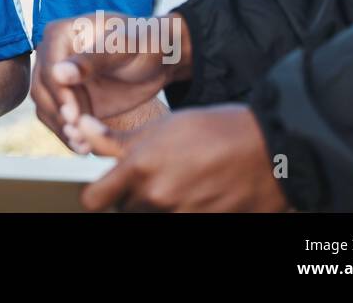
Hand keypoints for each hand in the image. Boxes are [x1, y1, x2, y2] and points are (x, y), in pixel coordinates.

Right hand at [31, 11, 187, 141]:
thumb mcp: (122, 47)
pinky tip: (85, 147)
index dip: (59, 94)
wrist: (156, 57)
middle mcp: (52, 54)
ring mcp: (56, 77)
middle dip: (60, 116)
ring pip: (45, 107)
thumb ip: (92, 59)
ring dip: (62, 129)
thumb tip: (57, 73)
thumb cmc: (142, 42)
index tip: (74, 116)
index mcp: (60, 34)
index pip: (49, 69)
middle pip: (42, 90)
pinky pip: (56, 118)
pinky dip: (67, 134)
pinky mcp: (65, 97)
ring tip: (84, 147)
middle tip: (81, 138)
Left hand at [74, 105, 290, 211]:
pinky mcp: (207, 226)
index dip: (97, 195)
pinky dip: (188, 213)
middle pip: (126, 210)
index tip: (104, 189)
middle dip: (135, 197)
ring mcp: (183, 216)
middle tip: (158, 177)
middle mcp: (158, 197)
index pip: (94, 200)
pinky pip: (183, 223)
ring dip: (162, 207)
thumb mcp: (162, 127)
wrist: (270, 148)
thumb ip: (117, 139)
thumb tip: (82, 128)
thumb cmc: (214, 130)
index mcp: (140, 168)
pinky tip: (202, 197)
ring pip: (154, 218)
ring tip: (184, 184)